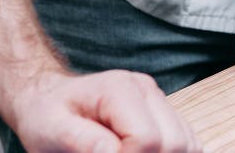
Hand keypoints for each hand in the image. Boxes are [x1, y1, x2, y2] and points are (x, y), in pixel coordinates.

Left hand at [7, 69, 200, 152]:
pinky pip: (188, 141)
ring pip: (188, 143)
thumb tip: (114, 152)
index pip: (147, 139)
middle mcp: (146, 89)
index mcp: (120, 89)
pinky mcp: (164, 112)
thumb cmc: (46, 115)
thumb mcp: (51, 130)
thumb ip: (83, 141)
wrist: (48, 98)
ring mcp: (159, 99)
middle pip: (174, 142)